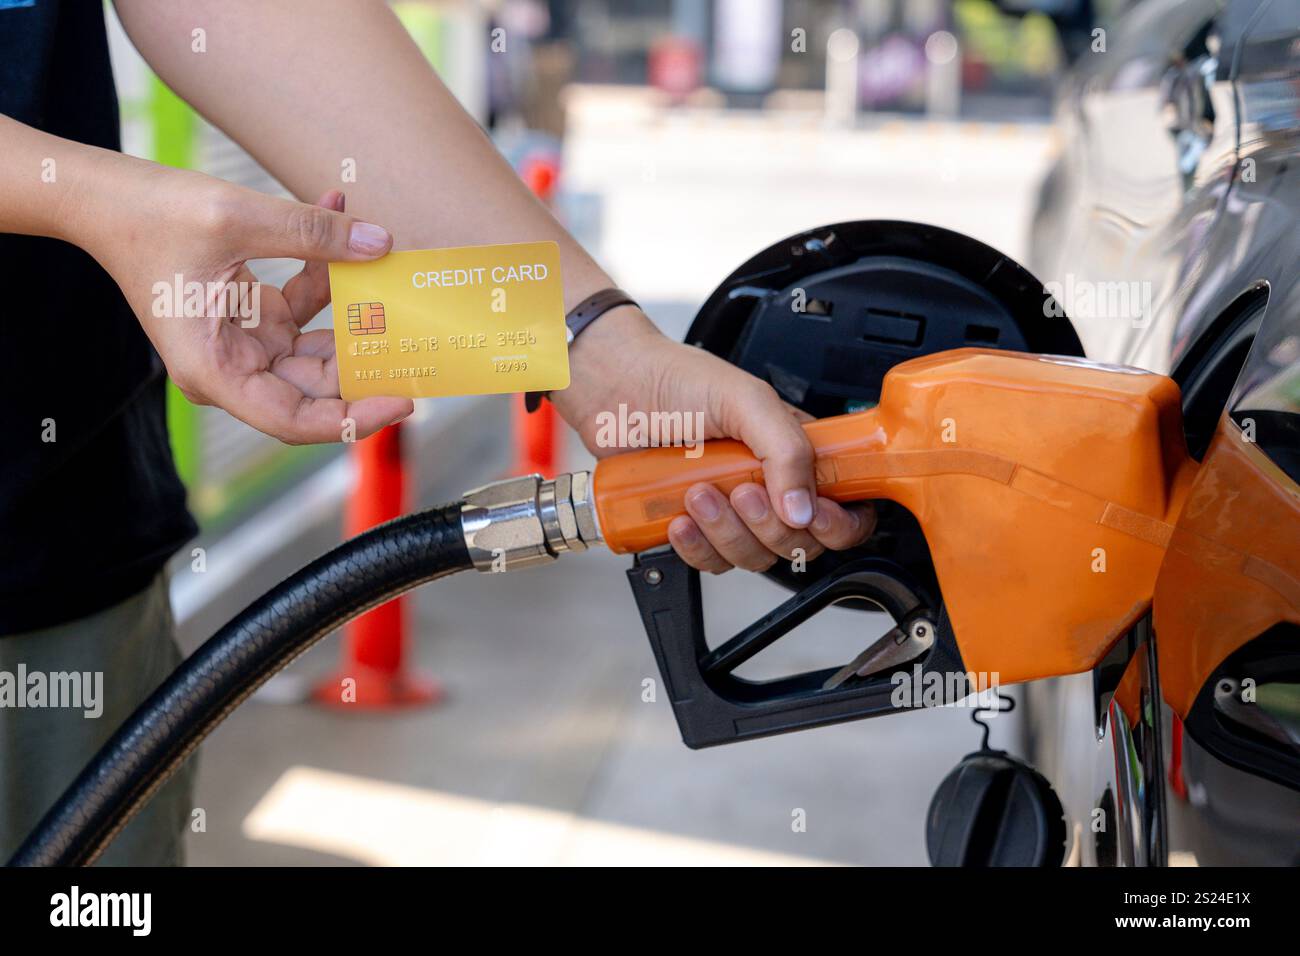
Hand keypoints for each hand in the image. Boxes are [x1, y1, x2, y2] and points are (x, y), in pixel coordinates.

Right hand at [75, 156, 411, 442]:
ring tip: (392, 279)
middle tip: (418, 339)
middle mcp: (232, 369)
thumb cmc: (150, 216)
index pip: (296, 420)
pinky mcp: (254, 317)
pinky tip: (342, 216)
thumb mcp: (236, 219)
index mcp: (216, 371)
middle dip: (368, 364)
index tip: (402, 400)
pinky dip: (327, 274)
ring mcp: (245, 345)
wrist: (103, 197)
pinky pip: (306, 309)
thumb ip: (311, 235)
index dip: (352, 418)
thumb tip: (379, 242)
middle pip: (317, 388)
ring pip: (320, 350)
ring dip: (355, 315)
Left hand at [552, 308, 875, 571]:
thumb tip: (804, 508)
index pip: (846, 506)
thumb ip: (786, 450)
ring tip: (697, 493)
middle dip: (769, 525)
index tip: (814, 514)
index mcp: (797, 451)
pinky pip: (711, 561)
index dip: (839, 523)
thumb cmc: (678, 380)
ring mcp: (732, 508)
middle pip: (799, 541)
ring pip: (754, 556)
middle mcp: (771, 484)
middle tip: (739, 490)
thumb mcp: (745, 401)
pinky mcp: (696, 526)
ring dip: (727, 533)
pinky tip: (677, 519)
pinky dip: (695, 547)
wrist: (614, 389)